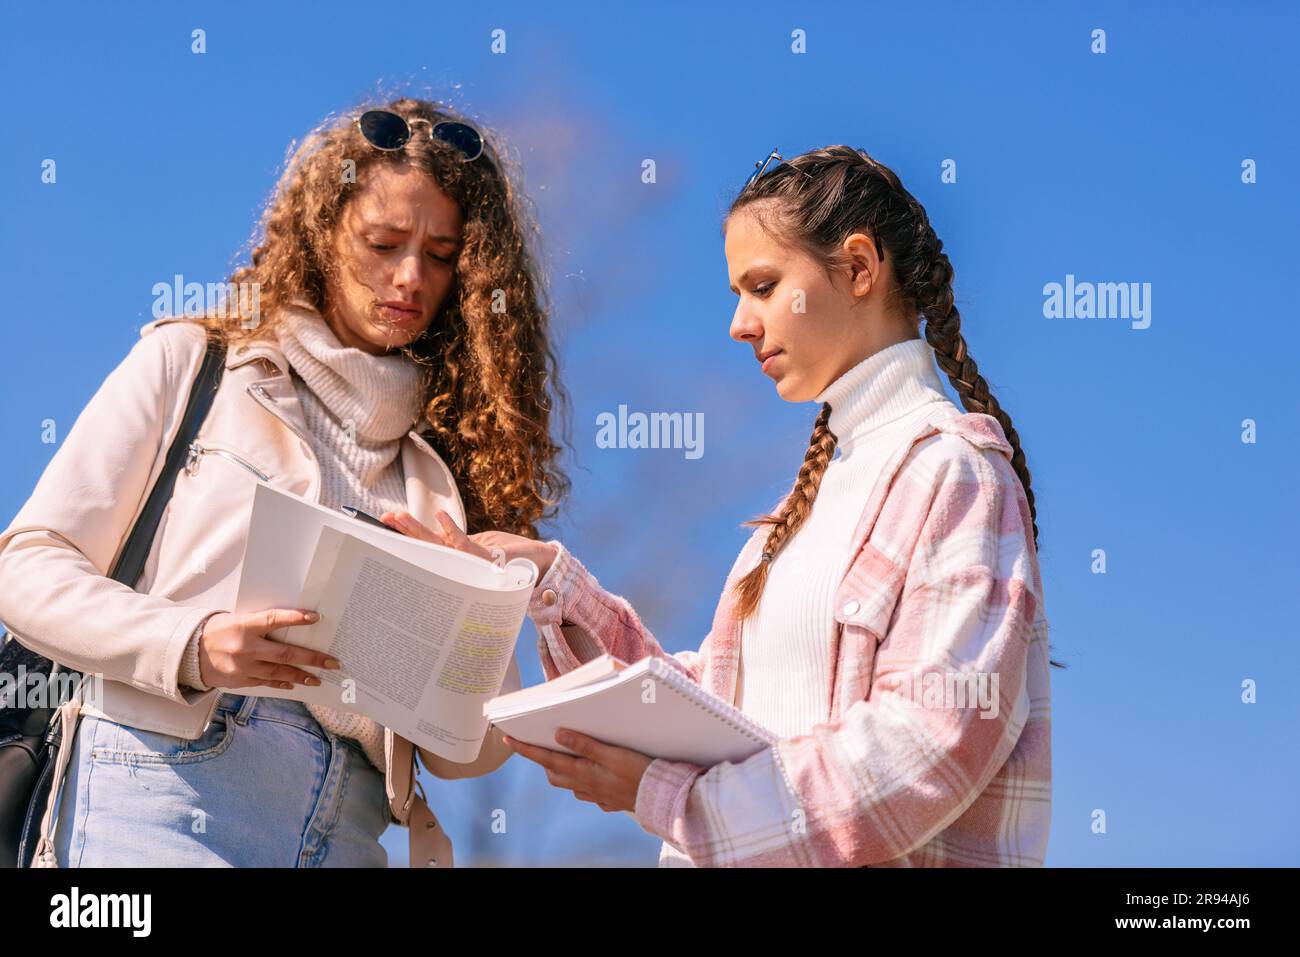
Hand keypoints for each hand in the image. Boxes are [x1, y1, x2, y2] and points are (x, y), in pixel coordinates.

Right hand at [197, 608, 338, 689]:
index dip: (295, 618)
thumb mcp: (236, 619)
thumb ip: (260, 623)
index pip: (274, 619)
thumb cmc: (218, 630)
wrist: (189, 653)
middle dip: (312, 658)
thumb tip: (292, 623)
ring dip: (301, 676)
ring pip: (278, 672)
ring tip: (318, 678)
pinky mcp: (240, 680)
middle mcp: (245, 647)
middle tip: (332, 662)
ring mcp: (243, 667)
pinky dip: (282, 683)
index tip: (315, 618)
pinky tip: (295, 683)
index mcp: (244, 626)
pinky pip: (266, 682)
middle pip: (285, 653)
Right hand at [380, 509, 558, 579]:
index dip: (407, 534)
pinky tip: (440, 516)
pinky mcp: (487, 559)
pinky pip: (465, 545)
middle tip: (382, 521)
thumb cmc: (512, 554)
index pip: (428, 543)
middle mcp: (461, 561)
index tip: (385, 522)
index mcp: (458, 555)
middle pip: (427, 545)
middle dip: (404, 533)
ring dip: (418, 531)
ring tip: (397, 518)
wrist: (541, 564)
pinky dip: (452, 530)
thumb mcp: (482, 544)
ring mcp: (472, 562)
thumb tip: (441, 529)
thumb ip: (462, 542)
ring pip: (439, 546)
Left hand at [502, 729, 653, 813]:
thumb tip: (559, 734)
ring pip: (569, 783)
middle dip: (543, 758)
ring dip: (562, 769)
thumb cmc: (639, 772)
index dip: (526, 749)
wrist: (662, 797)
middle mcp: (584, 786)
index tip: (508, 740)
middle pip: (554, 772)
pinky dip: (582, 780)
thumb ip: (585, 744)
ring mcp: (596, 795)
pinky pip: (588, 791)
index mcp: (582, 773)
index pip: (546, 759)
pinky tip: (592, 773)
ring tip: (564, 754)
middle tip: (540, 743)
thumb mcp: (613, 753)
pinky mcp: (608, 799)